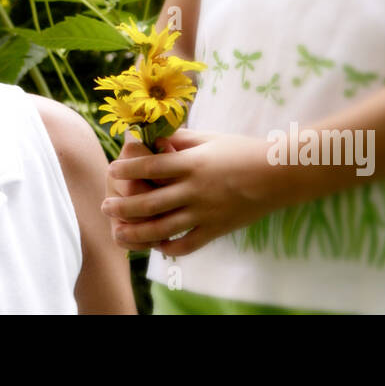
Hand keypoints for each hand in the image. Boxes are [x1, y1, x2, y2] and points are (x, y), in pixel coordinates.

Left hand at [102, 127, 279, 256]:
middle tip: (105, 207)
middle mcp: (195, 190)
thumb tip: (154, 139)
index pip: (151, 167)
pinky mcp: (217, 230)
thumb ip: (180, 139)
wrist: (279, 174)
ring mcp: (205, 213)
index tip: (111, 170)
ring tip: (119, 233)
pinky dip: (169, 248)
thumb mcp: (210, 138)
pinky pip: (188, 244)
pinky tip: (157, 245)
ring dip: (137, 232)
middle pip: (150, 202)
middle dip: (123, 206)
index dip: (127, 169)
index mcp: (192, 164)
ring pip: (163, 228)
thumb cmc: (242, 150)